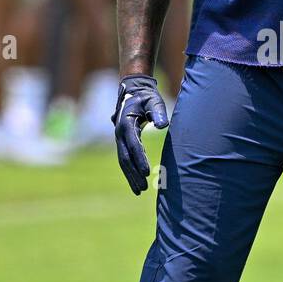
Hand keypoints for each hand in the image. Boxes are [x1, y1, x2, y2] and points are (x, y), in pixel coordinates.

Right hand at [112, 75, 168, 194]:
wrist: (133, 91)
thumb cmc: (146, 96)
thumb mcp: (154, 100)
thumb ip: (158, 111)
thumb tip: (163, 125)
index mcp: (126, 124)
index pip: (134, 145)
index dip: (140, 159)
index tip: (147, 172)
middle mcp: (120, 133)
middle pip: (125, 157)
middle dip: (134, 174)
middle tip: (143, 188)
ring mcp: (119, 138)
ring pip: (123, 161)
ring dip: (131, 176)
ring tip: (139, 190)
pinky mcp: (123, 141)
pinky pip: (125, 158)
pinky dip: (130, 171)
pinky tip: (136, 181)